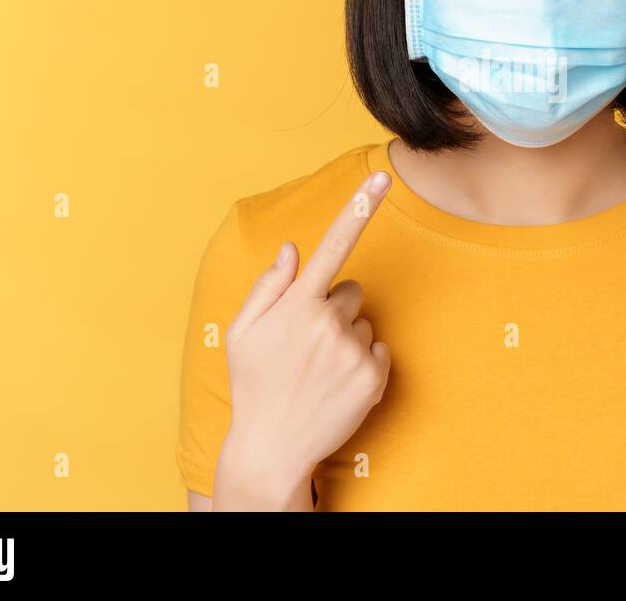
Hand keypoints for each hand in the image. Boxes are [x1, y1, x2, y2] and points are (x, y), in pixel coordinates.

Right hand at [213, 171, 392, 510]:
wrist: (272, 448)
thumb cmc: (254, 385)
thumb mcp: (242, 332)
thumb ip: (268, 287)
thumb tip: (292, 249)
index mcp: (296, 304)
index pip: (334, 245)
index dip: (359, 206)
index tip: (383, 177)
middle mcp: (329, 321)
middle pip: (350, 290)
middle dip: (332, 307)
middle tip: (305, 343)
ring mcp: (354, 349)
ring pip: (363, 321)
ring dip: (346, 337)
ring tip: (317, 369)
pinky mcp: (374, 375)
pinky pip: (377, 349)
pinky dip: (362, 362)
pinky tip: (337, 383)